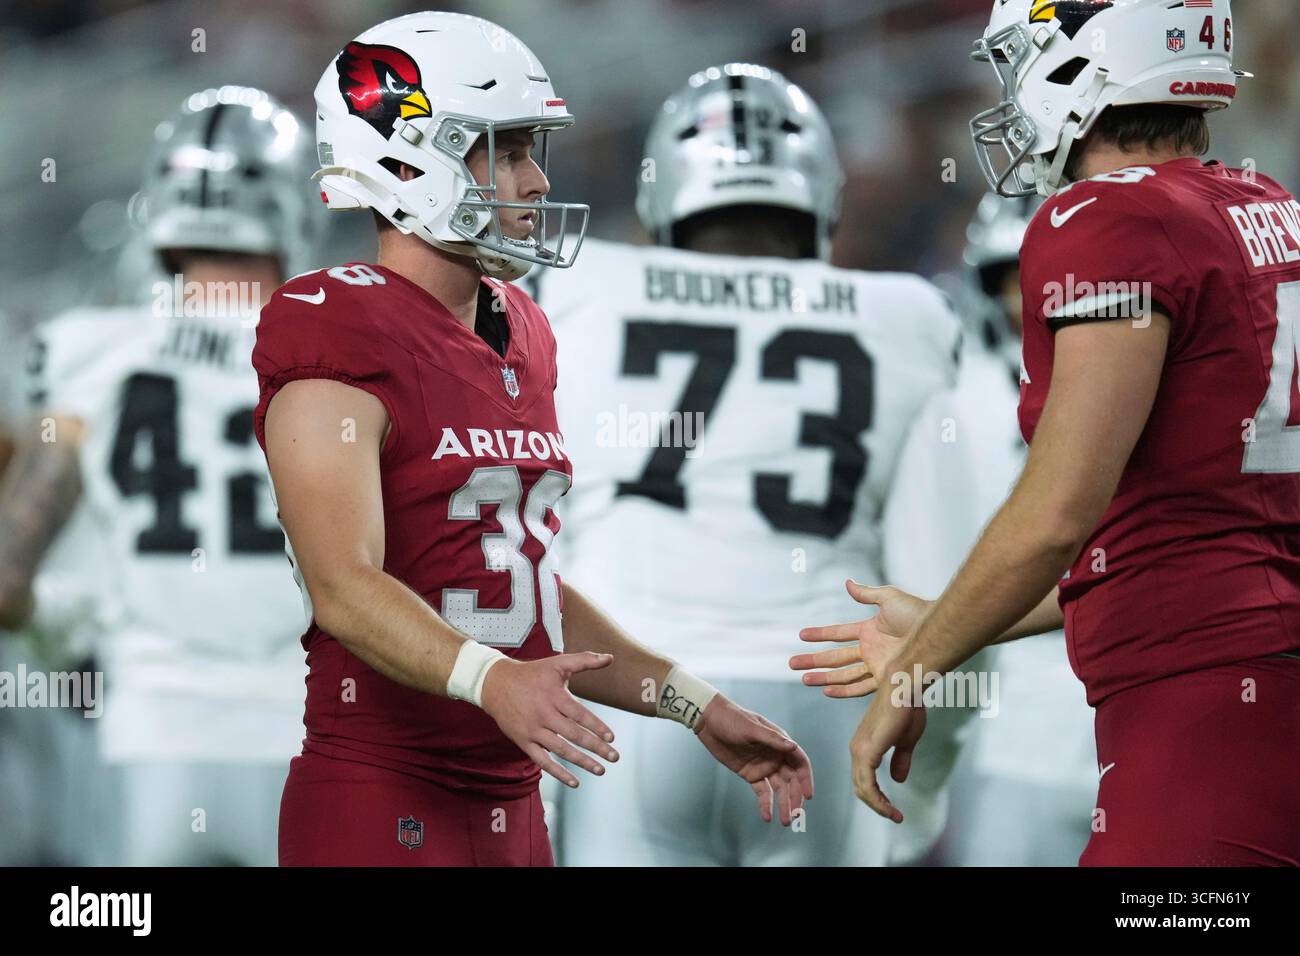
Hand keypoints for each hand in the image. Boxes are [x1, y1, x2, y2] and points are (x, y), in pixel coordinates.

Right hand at [480, 652, 620, 788]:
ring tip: (600, 769)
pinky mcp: (524, 742)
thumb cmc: (531, 674)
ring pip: (561, 750)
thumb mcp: (557, 663)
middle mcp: (544, 714)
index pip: (580, 714)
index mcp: (554, 696)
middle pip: (573, 734)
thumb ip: (584, 661)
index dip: (596, 726)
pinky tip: (575, 781)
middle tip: (614, 757)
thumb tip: (609, 657)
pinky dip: (559, 773)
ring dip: (582, 761)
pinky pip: (542, 761)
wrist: (495, 684)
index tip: (611, 737)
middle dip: (596, 747)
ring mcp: (533, 730)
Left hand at [694, 695, 813, 825]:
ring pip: (778, 789)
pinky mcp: (750, 774)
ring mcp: (763, 766)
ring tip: (785, 821)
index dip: (806, 779)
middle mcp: (775, 756)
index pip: (799, 763)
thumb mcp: (751, 728)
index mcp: (779, 742)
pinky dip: (765, 804)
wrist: (709, 721)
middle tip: (796, 815)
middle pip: (791, 780)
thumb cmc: (732, 719)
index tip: (808, 796)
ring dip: (783, 804)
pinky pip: (761, 791)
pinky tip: (767, 817)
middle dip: (795, 797)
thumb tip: (793, 746)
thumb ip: (772, 739)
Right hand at [789, 581, 931, 697]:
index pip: (838, 633)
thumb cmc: (918, 612)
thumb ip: (866, 594)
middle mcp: (871, 650)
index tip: (801, 635)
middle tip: (792, 663)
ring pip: (843, 673)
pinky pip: (860, 687)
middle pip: (835, 657)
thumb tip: (847, 584)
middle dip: (813, 660)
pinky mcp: (885, 679)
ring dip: (823, 677)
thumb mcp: (888, 598)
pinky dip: (843, 690)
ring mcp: (877, 665)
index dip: (820, 634)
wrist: (937, 631)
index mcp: (870, 630)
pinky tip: (827, 691)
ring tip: (803, 679)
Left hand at [850, 685, 926, 821]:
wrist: (905, 688)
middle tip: (895, 816)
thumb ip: (900, 760)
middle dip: (877, 804)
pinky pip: (868, 784)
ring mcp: (859, 750)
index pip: (865, 779)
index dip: (878, 797)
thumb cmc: (907, 708)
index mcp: (864, 746)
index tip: (894, 809)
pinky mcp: (867, 751)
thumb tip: (898, 780)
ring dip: (879, 806)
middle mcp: (857, 749)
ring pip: (863, 789)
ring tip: (895, 816)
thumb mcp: (905, 740)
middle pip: (861, 787)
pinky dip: (878, 800)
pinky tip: (891, 808)